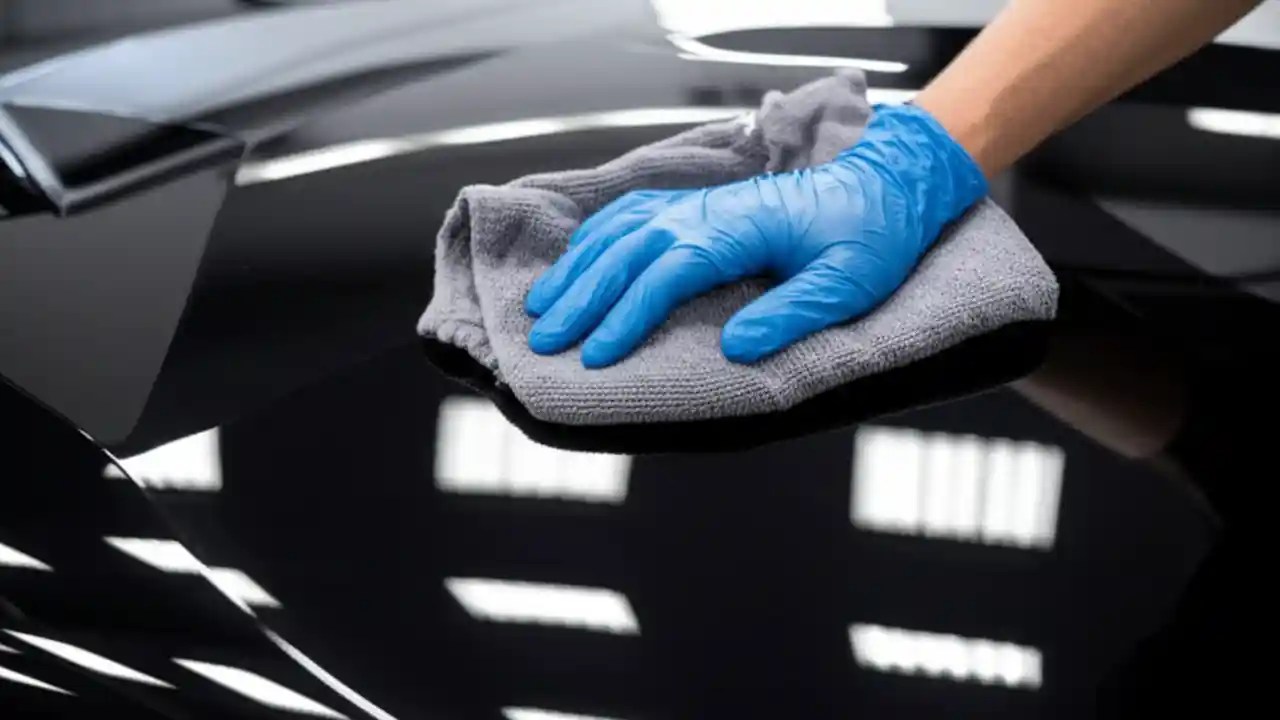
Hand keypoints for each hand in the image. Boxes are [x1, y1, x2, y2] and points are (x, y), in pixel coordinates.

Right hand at [524, 104, 987, 367]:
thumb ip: (792, 314)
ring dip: (579, 268)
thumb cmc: (872, 234)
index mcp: (740, 229)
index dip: (626, 315)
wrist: (886, 180)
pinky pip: (636, 213)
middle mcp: (709, 210)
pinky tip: (578, 258)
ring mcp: (701, 203)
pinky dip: (599, 236)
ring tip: (541, 306)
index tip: (595, 355)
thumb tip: (735, 349)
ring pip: (623, 231)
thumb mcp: (849, 284)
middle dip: (582, 297)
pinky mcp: (702, 206)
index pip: (667, 273)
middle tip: (544, 340)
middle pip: (629, 252)